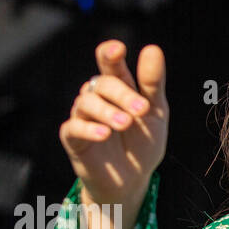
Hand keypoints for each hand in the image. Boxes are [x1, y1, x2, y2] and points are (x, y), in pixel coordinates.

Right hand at [60, 39, 167, 206]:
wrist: (132, 180)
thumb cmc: (143, 143)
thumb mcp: (155, 113)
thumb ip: (153, 84)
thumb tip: (153, 49)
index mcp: (118, 87)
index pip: (110, 64)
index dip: (110, 54)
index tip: (118, 49)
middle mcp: (97, 97)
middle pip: (102, 84)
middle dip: (122, 94)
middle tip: (141, 109)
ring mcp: (83, 116)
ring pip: (87, 103)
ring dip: (107, 111)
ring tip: (125, 123)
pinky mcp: (73, 138)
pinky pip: (74, 128)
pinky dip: (88, 129)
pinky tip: (104, 134)